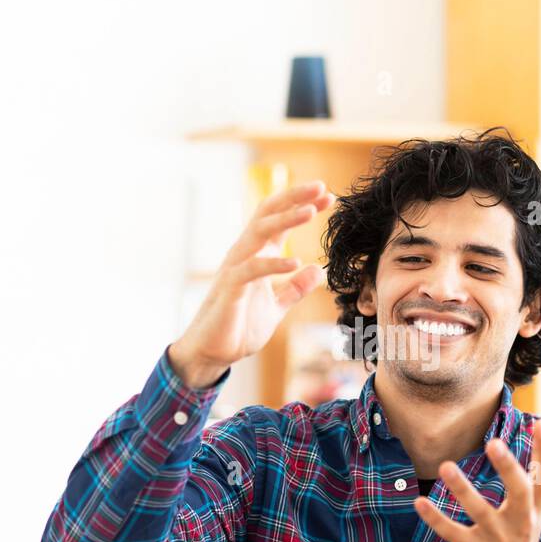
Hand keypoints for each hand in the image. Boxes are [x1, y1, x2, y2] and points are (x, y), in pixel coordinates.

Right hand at [169, 180, 333, 386]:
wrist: (212, 353)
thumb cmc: (239, 326)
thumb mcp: (276, 306)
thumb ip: (295, 288)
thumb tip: (317, 270)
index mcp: (256, 255)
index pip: (278, 220)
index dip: (301, 205)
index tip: (328, 195)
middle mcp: (244, 254)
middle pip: (268, 215)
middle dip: (294, 199)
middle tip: (322, 188)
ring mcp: (235, 269)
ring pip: (258, 233)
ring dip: (285, 220)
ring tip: (311, 212)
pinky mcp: (230, 289)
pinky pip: (251, 269)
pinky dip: (273, 263)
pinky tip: (296, 263)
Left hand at [414, 416, 540, 541]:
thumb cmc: (524, 526)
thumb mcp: (538, 498)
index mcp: (538, 504)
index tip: (540, 422)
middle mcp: (522, 520)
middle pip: (520, 492)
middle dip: (508, 468)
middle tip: (493, 443)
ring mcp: (498, 538)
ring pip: (480, 511)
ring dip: (462, 489)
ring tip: (446, 466)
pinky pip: (453, 533)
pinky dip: (436, 519)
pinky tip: (420, 502)